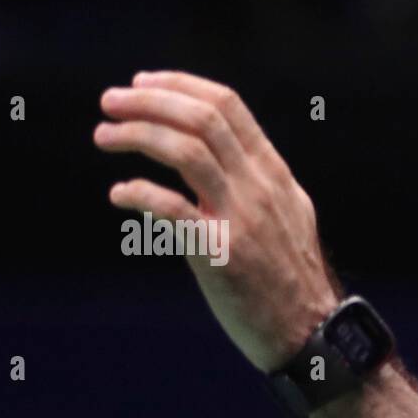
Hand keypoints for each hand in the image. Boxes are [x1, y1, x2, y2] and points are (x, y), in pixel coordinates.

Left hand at [94, 71, 338, 371]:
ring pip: (186, 152)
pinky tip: (120, 194)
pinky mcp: (222, 256)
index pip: (227, 106)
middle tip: (109, 103)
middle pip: (202, 120)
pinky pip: (172, 210)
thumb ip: (257, 182)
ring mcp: (242, 220)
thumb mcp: (289, 215)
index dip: (178, 85)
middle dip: (148, 101)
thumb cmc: (292, 278)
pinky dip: (139, 193)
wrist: (312, 332)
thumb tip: (220, 154)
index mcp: (274, 174)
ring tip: (104, 136)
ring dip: (136, 135)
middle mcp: (260, 189)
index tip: (141, 85)